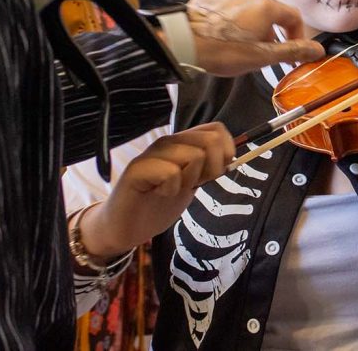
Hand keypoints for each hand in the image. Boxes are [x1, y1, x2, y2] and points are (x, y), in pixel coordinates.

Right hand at [78, 123, 234, 257]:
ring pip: (194, 156)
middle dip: (211, 170)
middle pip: (211, 142)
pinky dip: (171, 190)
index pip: (217, 130)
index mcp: (182, 143)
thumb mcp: (192, 184)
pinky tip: (157, 194)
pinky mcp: (137, 169)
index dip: (225, 152)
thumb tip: (231, 155)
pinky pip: (171, 173)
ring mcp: (151, 153)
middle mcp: (168, 142)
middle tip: (189, 186)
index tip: (211, 175)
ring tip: (169, 190)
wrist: (125, 228)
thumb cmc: (158, 204)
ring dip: (188, 181)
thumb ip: (208, 168)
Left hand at [187, 0, 324, 75]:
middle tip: (268, 55)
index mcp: (266, 6)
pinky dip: (232, 23)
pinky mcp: (209, 0)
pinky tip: (223, 39)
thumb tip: (317, 49)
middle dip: (273, 35)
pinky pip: (229, 10)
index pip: (294, 16)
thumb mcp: (262, 57)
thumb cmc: (222, 50)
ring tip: (242, 49)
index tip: (294, 52)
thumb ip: (292, 51)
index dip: (299, 36)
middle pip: (271, 14)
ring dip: (252, 29)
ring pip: (249, 12)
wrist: (182, 41)